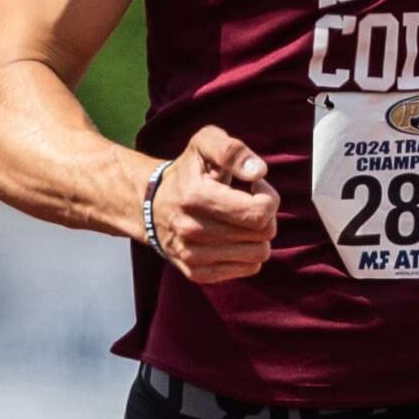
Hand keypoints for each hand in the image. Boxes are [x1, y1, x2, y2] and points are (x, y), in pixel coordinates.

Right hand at [151, 126, 277, 282]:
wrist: (149, 206)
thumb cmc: (188, 171)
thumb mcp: (204, 144)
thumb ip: (232, 150)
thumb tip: (258, 171)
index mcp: (195, 197)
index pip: (259, 212)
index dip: (268, 196)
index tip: (254, 186)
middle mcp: (191, 230)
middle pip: (263, 233)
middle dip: (265, 215)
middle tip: (247, 202)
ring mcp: (193, 256)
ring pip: (259, 254)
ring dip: (258, 235)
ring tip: (240, 219)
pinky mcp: (198, 274)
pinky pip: (249, 268)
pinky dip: (248, 253)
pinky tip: (232, 236)